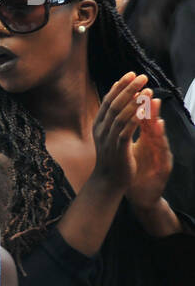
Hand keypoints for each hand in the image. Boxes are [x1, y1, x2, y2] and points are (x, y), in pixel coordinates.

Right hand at [89, 72, 149, 191]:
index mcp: (99, 124)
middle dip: (127, 88)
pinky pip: (126, 129)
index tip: (130, 74)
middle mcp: (101, 129)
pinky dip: (135, 118)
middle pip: (114, 104)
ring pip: (120, 115)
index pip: (108, 100)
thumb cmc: (112, 157)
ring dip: (134, 101)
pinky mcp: (118, 148)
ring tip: (146, 89)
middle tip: (140, 76)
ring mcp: (108, 138)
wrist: (109, 180)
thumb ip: (113, 118)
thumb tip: (119, 98)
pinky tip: (145, 109)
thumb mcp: (110, 134)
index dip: (119, 86)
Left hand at [125, 89, 171, 212]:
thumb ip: (130, 131)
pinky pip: (163, 155)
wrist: (141, 194)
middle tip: (148, 94)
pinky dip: (161, 145)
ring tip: (156, 114)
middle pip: (154, 125)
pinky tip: (158, 137)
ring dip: (158, 127)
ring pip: (160, 138)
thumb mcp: (131, 147)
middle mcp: (155, 145)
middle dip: (151, 110)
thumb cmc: (136, 168)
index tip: (133, 91)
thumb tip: (122, 115)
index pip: (143, 119)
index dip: (138, 106)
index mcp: (146, 139)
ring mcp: (160, 156)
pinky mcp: (163, 169)